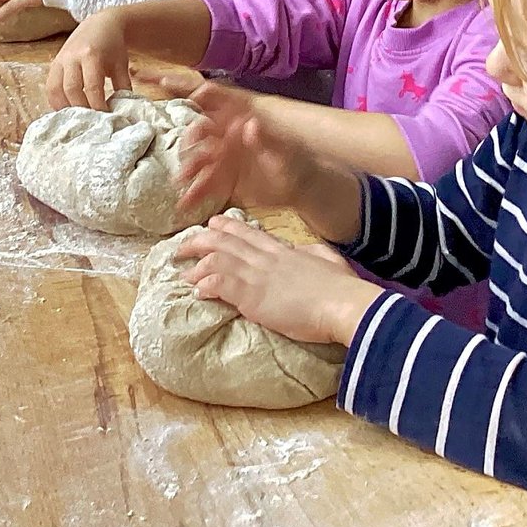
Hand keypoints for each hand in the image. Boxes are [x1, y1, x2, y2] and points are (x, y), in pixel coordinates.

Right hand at [47, 9, 131, 109]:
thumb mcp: (122, 65)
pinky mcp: (54, 63)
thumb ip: (123, 87)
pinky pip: (50, 86)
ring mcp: (61, 59)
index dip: (98, 106)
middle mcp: (73, 56)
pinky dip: (55, 100)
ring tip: (77, 118)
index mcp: (92, 55)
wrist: (101, 24)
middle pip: (71, 89)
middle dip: (81, 108)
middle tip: (91, 121)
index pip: (92, 87)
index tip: (105, 118)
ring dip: (65, 107)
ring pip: (55, 89)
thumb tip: (123, 112)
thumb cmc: (113, 47)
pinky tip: (66, 109)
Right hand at [154, 73, 307, 214]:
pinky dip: (194, 193)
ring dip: (188, 168)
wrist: (297, 188)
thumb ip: (264, 139)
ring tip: (181, 180)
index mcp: (239, 121)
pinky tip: (185, 203)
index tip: (168, 81)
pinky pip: (204, 184)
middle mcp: (226, 137)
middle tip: (186, 152)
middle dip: (189, 141)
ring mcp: (222, 158)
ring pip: (198, 160)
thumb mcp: (282, 152)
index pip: (214, 101)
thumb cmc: (293, 163)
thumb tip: (249, 124)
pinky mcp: (222, 179)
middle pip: (200, 133)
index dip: (195, 92)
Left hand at [176, 214, 376, 345]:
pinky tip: (198, 292)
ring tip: (183, 272)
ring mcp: (257, 276)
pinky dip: (206, 286)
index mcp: (284, 250)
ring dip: (198, 266)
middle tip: (183, 244)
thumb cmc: (341, 286)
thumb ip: (311, 254)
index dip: (228, 227)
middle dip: (201, 241)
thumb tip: (305, 252)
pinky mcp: (252, 297)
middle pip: (226, 242)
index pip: (249, 233)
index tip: (213, 223)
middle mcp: (266, 259)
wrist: (343, 303)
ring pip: (218, 260)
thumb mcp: (327, 260)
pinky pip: (220, 285)